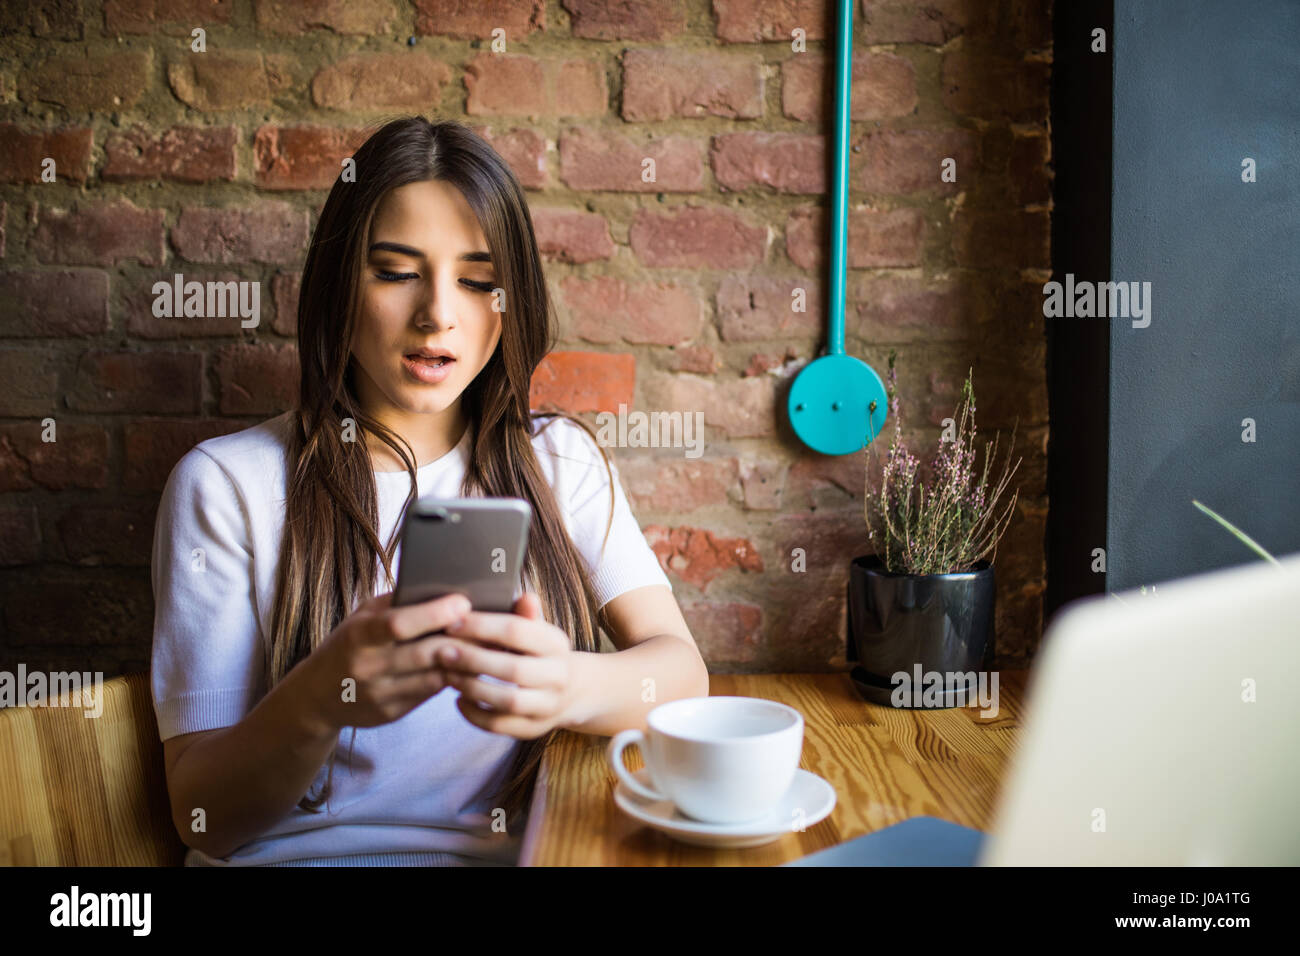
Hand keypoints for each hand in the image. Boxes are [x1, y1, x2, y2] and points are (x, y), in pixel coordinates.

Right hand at [302, 591, 471, 731]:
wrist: (316, 696)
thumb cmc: (348, 644)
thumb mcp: (361, 617)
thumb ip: (396, 604)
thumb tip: (441, 589)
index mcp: (358, 636)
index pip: (398, 624)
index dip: (433, 614)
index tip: (463, 603)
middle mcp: (366, 667)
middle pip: (424, 653)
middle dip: (461, 639)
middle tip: (491, 626)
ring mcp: (379, 694)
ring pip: (434, 677)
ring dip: (464, 662)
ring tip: (488, 645)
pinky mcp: (391, 713)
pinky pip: (430, 694)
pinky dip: (451, 679)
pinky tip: (468, 667)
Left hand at [436, 592, 584, 738]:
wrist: (573, 690)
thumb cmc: (541, 653)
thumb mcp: (538, 631)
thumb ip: (525, 615)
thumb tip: (525, 597)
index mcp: (557, 644)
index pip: (518, 631)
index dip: (482, 627)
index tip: (453, 623)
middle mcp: (558, 676)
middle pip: (514, 669)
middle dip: (474, 660)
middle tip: (443, 652)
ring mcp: (549, 706)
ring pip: (508, 701)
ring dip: (473, 688)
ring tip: (448, 675)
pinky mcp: (534, 729)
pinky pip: (501, 726)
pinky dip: (475, 715)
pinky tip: (459, 700)